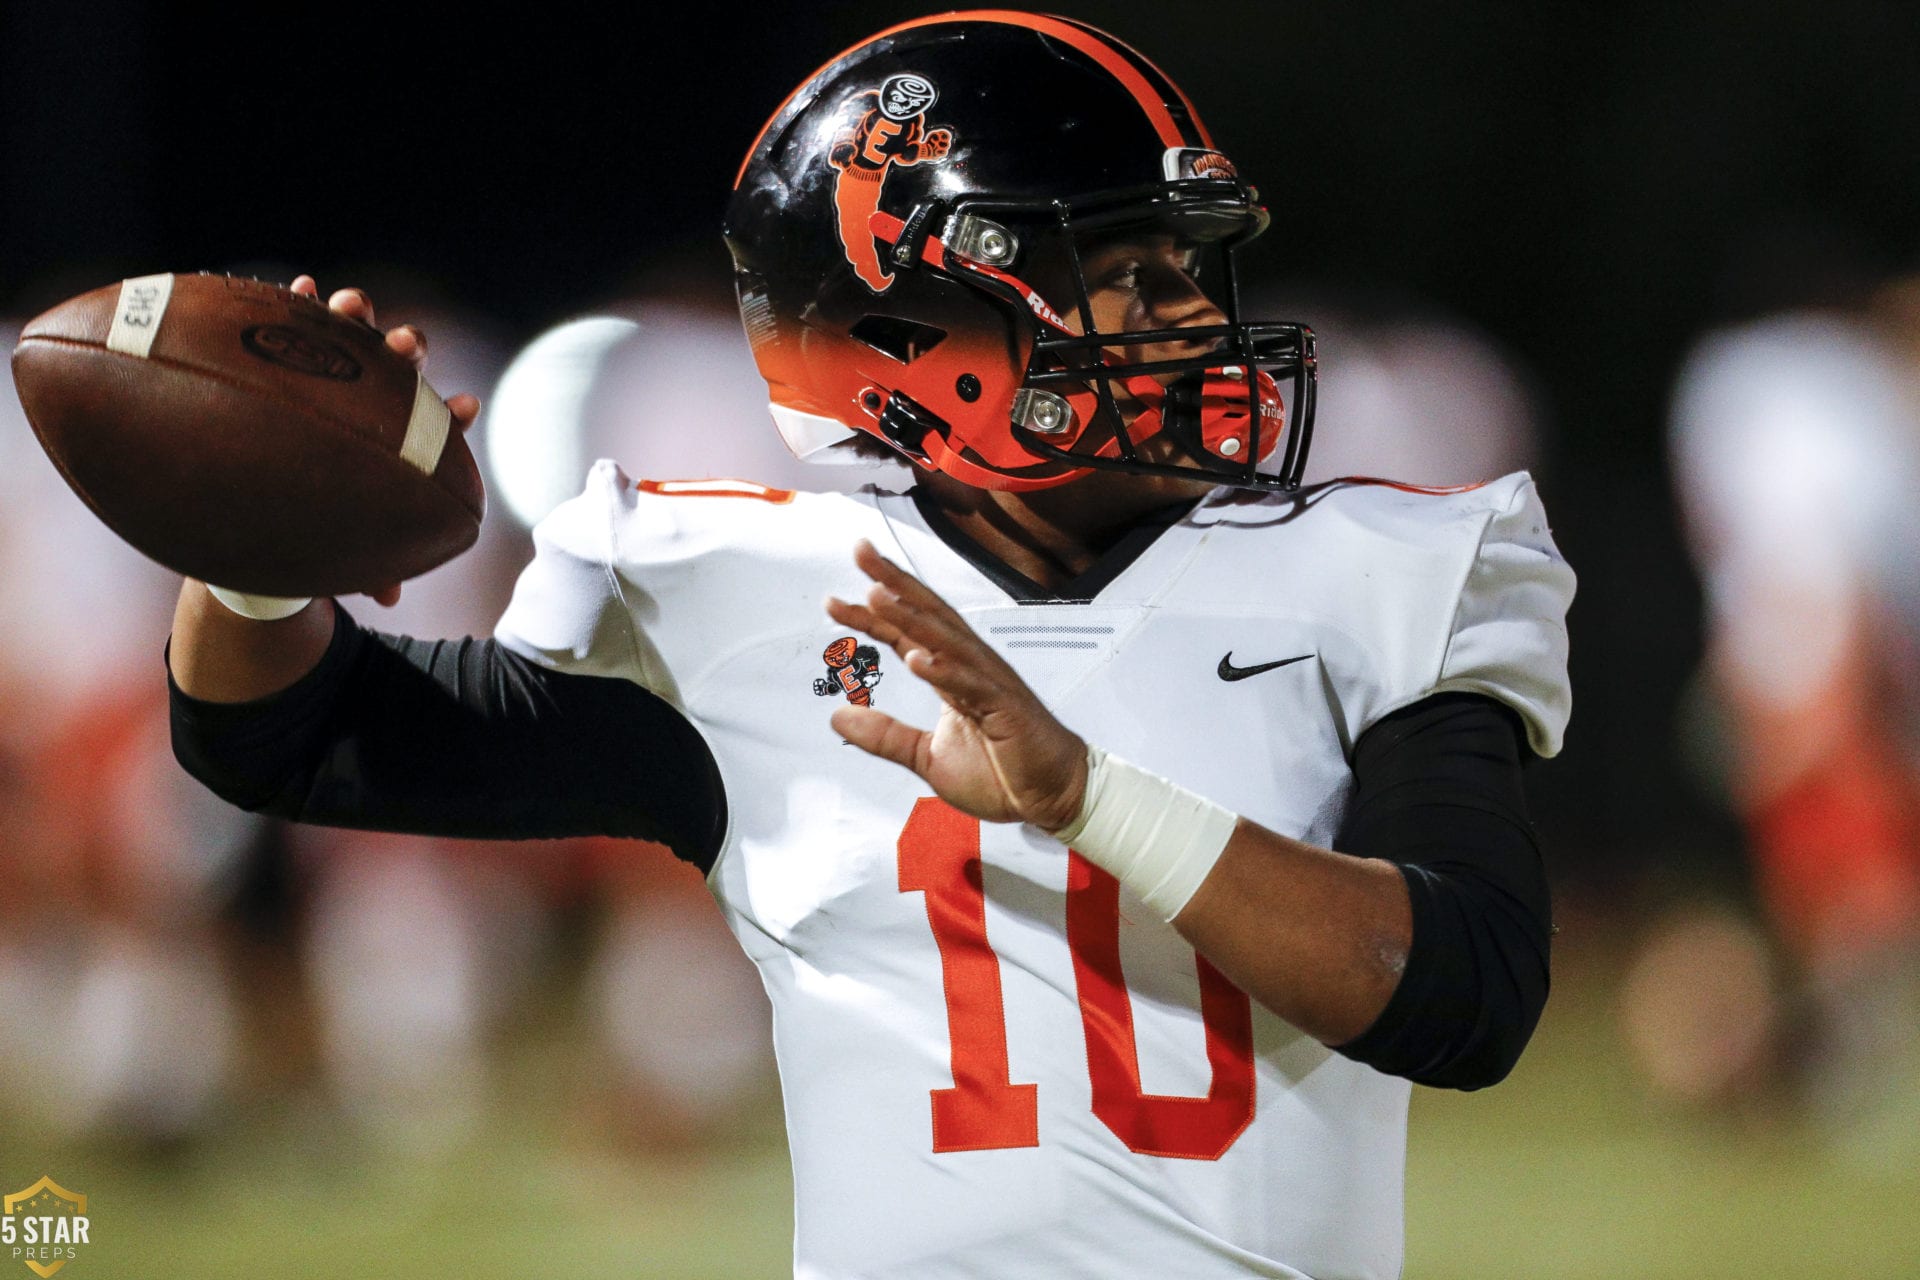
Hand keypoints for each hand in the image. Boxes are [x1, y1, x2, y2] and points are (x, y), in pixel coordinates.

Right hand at [290, 274, 481, 605]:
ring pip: (352, 334)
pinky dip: (301, 301)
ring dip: (357, 316)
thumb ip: (365, 560)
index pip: (430, 423)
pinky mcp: (288, 348)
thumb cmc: (311, 513)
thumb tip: (388, 597)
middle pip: (397, 368)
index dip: (451, 417)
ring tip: (350, 307)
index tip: (467, 409)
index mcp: (391, 437)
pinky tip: (300, 287)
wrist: (255, 489)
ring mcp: (331, 366)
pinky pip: (294, 318)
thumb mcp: (338, 537)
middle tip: (406, 347)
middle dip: (405, 352)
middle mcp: (368, 395)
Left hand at [826, 540, 1087, 829]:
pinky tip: (917, 659)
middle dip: (892, 583)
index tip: (832, 601)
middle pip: (926, 615)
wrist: (1051, 795)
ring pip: (945, 640)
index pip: (904, 634)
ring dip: (910, 616)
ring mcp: (989, 683)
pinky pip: (971, 684)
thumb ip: (885, 737)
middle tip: (860, 552)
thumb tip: (838, 717)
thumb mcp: (927, 759)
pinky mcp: (1006, 708)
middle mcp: (968, 667)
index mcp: (950, 674)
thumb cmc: (1001, 774)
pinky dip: (944, 670)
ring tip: (876, 595)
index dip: (870, 616)